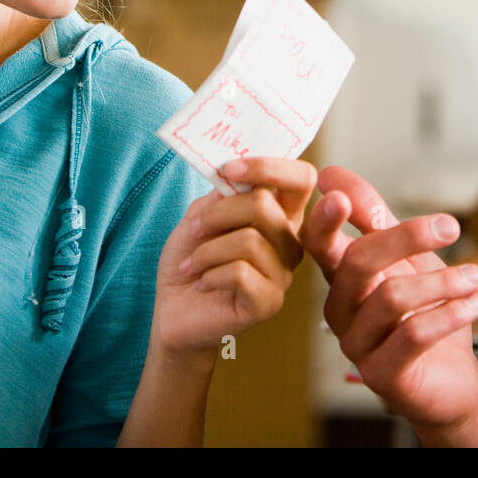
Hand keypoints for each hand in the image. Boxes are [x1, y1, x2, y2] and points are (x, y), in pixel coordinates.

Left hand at [151, 157, 315, 357]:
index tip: (230, 169)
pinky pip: (240, 273)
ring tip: (193, 263)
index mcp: (281, 215)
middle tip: (195, 228)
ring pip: (249, 240)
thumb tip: (235, 173)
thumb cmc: (191, 259)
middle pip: (265, 205)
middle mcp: (290, 242)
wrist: (174, 310)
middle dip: (218, 213)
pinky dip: (210, 274)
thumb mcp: (200, 215)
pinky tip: (202, 284)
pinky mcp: (269, 302)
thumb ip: (223, 193)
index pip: (302, 179)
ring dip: (207, 250)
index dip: (271, 166)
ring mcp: (283, 274)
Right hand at [302, 165, 477, 431]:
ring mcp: (357, 345)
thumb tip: (332, 175)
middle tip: (450, 226)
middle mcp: (341, 310)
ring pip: (391, 297)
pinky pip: (412, 336)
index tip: (339, 195)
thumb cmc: (426, 313)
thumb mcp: (406, 257)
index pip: (318, 243)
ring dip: (443, 282)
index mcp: (342, 277)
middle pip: (357, 261)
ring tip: (474, 277)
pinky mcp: (381, 375)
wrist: (452, 378)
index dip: (324, 219)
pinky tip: (471, 305)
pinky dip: (448, 314)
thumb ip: (374, 218)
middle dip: (406, 237)